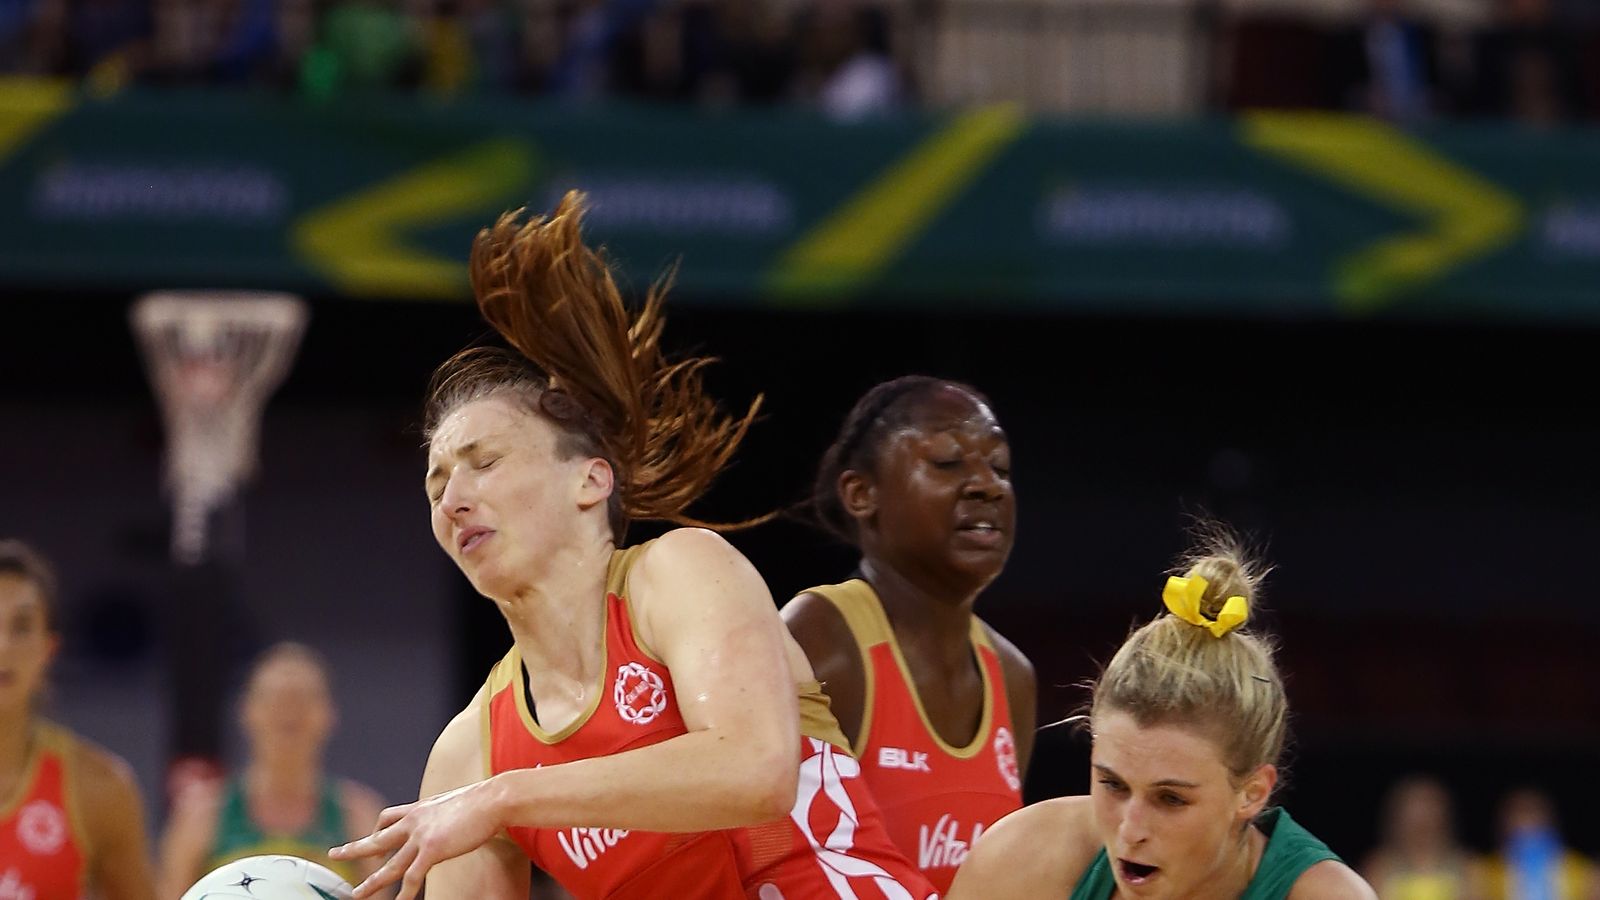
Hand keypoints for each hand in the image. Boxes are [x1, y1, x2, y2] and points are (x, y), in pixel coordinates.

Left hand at [329, 779, 504, 899]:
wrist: (493, 799)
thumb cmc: (482, 800)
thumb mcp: (454, 802)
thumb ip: (443, 813)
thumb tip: (451, 819)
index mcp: (418, 808)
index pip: (387, 817)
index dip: (376, 829)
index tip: (371, 837)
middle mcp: (414, 821)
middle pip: (377, 839)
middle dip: (354, 848)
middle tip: (334, 854)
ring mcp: (421, 836)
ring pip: (389, 865)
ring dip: (372, 882)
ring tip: (357, 894)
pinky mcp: (432, 850)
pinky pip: (412, 878)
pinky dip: (404, 894)